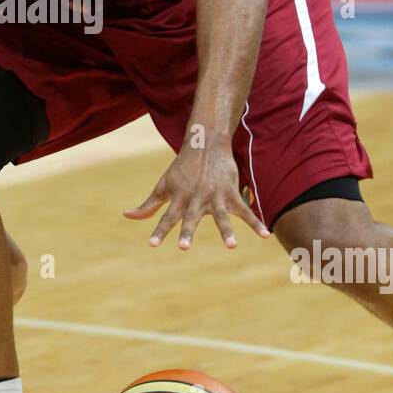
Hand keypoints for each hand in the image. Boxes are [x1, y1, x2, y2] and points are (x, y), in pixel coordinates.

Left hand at [124, 136, 269, 250]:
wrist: (206, 145)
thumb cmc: (182, 169)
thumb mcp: (163, 186)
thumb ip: (148, 205)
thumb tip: (126, 215)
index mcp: (179, 198)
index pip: (166, 217)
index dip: (159, 231)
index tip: (153, 244)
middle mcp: (196, 199)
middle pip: (191, 218)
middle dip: (188, 232)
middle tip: (184, 247)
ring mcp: (215, 197)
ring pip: (221, 217)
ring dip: (226, 231)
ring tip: (232, 246)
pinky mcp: (231, 194)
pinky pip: (245, 211)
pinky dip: (256, 223)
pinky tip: (265, 235)